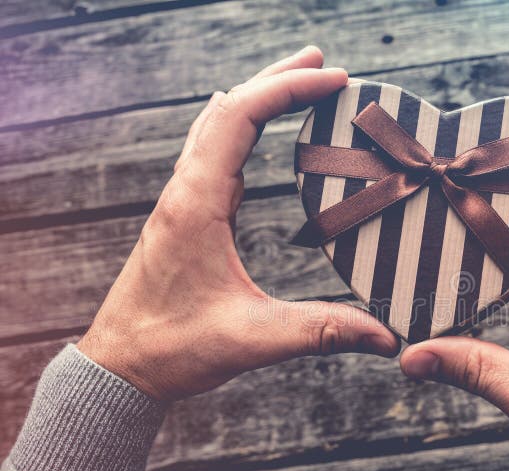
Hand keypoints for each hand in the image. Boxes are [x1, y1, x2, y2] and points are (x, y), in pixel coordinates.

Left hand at [78, 47, 398, 400]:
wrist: (120, 366)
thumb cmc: (172, 348)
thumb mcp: (255, 338)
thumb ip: (322, 331)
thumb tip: (385, 337)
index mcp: (196, 204)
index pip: (241, 117)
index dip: (289, 90)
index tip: (335, 80)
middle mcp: (185, 191)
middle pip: (229, 108)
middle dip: (279, 80)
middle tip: (324, 63)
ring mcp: (181, 201)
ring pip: (218, 126)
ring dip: (257, 98)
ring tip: (296, 81)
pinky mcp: (184, 217)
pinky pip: (211, 153)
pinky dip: (238, 127)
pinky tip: (247, 129)